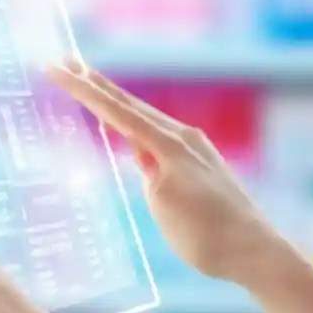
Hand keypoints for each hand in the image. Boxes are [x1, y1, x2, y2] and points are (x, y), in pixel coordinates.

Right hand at [50, 61, 292, 287]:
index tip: (56, 68)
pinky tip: (129, 126)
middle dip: (97, 83)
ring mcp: (194, 148)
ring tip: (90, 83)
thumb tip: (144, 155)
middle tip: (67, 60)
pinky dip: (135, 123)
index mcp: (169, 144)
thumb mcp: (164, 204)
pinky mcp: (199, 162)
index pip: (116, 112)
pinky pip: (158, 134)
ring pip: (144, 117)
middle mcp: (183, 137)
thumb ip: (149, 172)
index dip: (83, 90)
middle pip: (130, 104)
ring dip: (115, 101)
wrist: (255, 251)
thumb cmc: (205, 235)